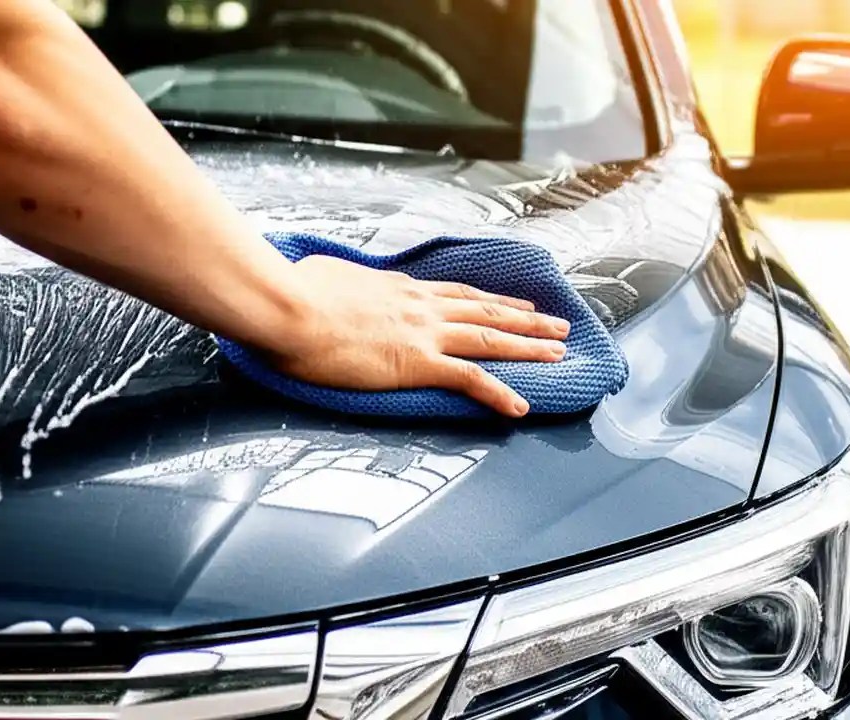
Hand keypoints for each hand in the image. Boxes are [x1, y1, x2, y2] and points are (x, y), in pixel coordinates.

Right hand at [264, 255, 570, 416]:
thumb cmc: (294, 292)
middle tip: (557, 325)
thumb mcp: (322, 277)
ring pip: (491, 338)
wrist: (289, 307)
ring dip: (529, 347)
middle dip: (527, 319)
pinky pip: (471, 379)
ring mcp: (424, 333)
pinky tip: (521, 406)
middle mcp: (421, 305)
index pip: (456, 293)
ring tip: (560, 353)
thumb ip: (338, 284)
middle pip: (486, 310)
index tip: (515, 302)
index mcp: (399, 287)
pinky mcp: (418, 362)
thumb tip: (326, 283)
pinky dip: (500, 393)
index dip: (490, 299)